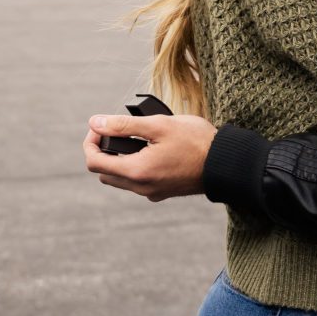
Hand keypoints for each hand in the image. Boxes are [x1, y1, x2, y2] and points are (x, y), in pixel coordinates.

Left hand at [82, 113, 217, 200]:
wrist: (226, 163)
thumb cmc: (196, 141)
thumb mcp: (158, 125)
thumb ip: (123, 125)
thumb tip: (95, 122)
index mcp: (136, 171)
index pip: (94, 162)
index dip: (90, 142)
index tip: (101, 126)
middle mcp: (141, 188)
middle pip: (104, 173)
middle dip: (102, 151)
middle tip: (116, 131)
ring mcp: (152, 192)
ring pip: (120, 179)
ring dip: (118, 161)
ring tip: (134, 139)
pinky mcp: (163, 192)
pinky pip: (137, 183)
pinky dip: (135, 168)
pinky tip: (151, 151)